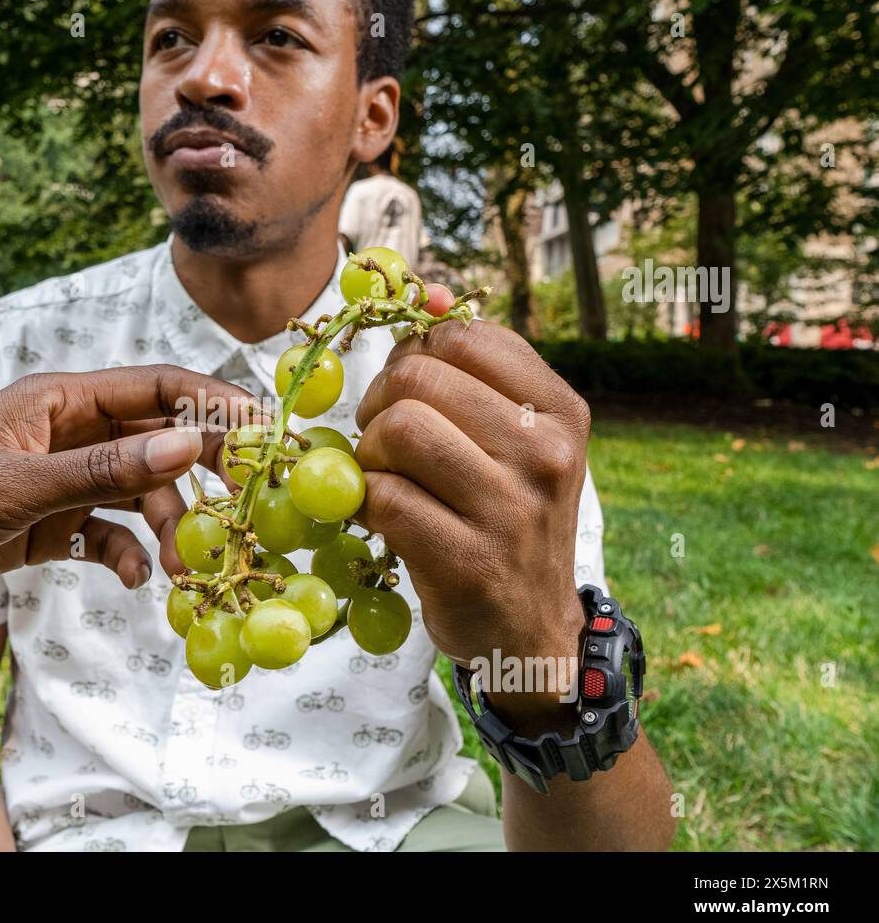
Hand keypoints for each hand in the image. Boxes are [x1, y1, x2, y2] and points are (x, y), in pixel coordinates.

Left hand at [0, 365, 253, 607]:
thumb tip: (189, 448)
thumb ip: (103, 470)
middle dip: (202, 477)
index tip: (265, 435)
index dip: (215, 406)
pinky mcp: (46, 525)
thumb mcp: (15, 485)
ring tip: (186, 570)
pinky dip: (127, 555)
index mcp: (61, 399)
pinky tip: (134, 581)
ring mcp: (59, 481)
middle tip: (243, 514)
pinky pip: (107, 534)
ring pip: (138, 495)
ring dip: (168, 529)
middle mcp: (68, 434)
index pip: (158, 388)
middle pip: (159, 444)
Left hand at [355, 285, 591, 723]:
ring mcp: (511, 509)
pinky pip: (382, 498)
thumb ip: (472, 370)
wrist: (531, 632)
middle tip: (384, 445)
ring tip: (384, 481)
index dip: (412, 358)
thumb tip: (423, 290)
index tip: (411, 396)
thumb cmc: (508, 521)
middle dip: (379, 407)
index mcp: (560, 410)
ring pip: (396, 432)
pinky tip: (383, 520)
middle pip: (415, 379)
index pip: (460, 336)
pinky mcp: (468, 559)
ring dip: (368, 457)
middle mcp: (545, 452)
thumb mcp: (514, 441)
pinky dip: (363, 505)